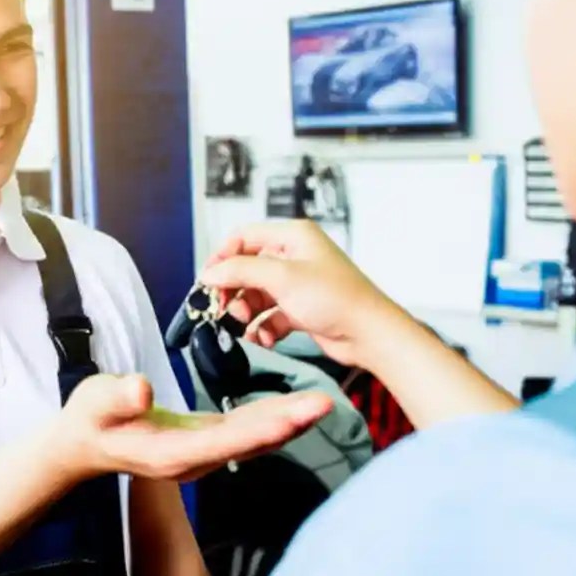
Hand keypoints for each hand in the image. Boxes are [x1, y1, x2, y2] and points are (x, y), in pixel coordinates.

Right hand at [55, 374, 331, 481]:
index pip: (225, 441)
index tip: (294, 415)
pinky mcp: (205, 442)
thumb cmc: (89, 420)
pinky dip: (271, 419)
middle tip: (325, 403)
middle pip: (249, 442)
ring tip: (321, 403)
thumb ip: (118, 396)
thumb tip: (142, 389)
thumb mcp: (94, 402)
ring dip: (287, 421)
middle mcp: (193, 459)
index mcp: (171, 452)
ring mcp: (201, 453)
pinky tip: (292, 408)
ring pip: (252, 438)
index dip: (262, 428)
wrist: (83, 444)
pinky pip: (245, 432)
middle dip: (288, 424)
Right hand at [199, 219, 402, 366]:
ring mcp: (297, 284)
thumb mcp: (282, 278)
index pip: (244, 237)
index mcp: (292, 237)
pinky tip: (263, 339)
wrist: (369, 334)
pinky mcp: (300, 309)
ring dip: (246, 312)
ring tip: (244, 326)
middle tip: (222, 309)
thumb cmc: (336, 299)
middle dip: (233, 291)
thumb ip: (241, 271)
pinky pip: (269, 316)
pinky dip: (262, 328)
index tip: (206, 281)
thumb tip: (209, 272)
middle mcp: (294, 257)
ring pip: (256, 295)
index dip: (222, 258)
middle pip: (247, 269)